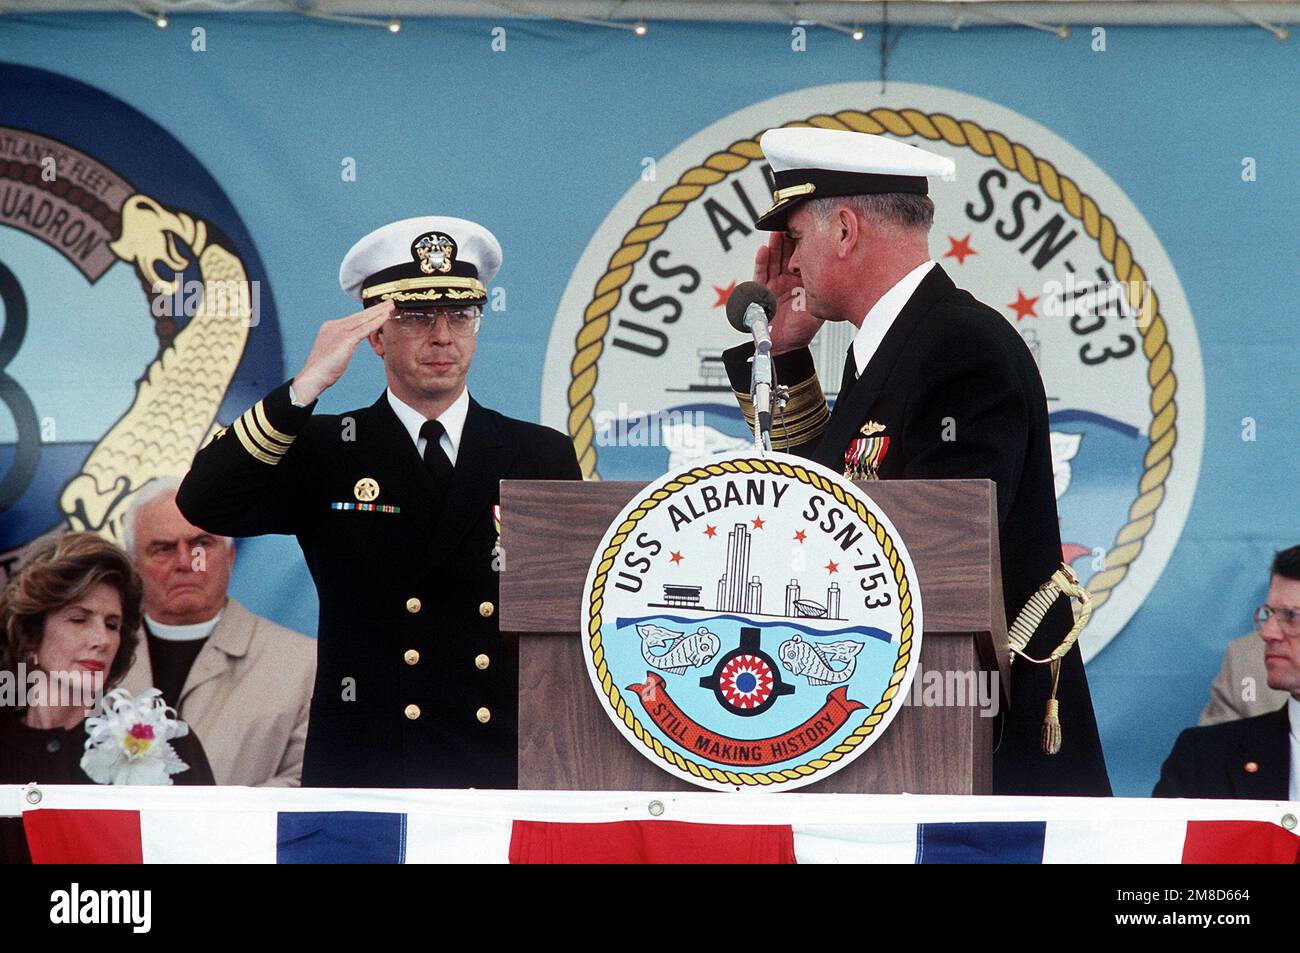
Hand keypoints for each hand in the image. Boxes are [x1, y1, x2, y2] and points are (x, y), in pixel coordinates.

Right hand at [291, 301, 394, 404]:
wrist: (313, 376)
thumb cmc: (323, 369)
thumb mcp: (333, 351)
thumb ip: (341, 344)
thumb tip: (348, 344)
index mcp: (331, 327)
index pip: (353, 318)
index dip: (368, 313)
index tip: (379, 309)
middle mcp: (334, 325)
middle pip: (360, 315)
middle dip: (376, 308)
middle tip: (390, 302)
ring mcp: (339, 331)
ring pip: (364, 319)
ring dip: (379, 312)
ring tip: (391, 306)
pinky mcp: (345, 339)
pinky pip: (365, 329)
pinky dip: (377, 322)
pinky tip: (386, 317)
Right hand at [755, 232, 821, 354]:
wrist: (786, 345)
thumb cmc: (803, 327)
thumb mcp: (818, 301)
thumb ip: (821, 285)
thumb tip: (832, 267)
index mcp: (805, 278)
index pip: (804, 254)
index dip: (805, 240)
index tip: (808, 226)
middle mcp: (789, 277)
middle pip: (787, 252)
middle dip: (788, 237)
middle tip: (790, 222)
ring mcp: (775, 282)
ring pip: (774, 258)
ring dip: (775, 245)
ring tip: (776, 232)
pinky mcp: (762, 290)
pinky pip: (760, 273)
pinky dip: (762, 261)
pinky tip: (764, 250)